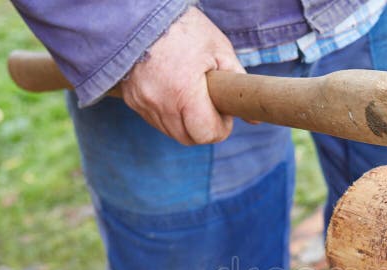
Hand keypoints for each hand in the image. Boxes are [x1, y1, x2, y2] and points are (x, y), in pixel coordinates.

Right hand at [121, 6, 242, 144]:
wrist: (141, 14)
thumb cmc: (184, 28)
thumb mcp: (219, 50)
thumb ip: (239, 84)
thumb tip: (255, 117)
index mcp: (184, 91)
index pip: (206, 134)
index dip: (221, 127)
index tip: (223, 111)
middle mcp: (160, 102)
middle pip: (189, 138)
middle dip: (204, 128)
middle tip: (210, 106)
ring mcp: (142, 103)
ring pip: (171, 132)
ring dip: (186, 123)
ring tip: (192, 97)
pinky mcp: (131, 100)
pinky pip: (155, 120)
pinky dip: (169, 114)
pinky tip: (174, 94)